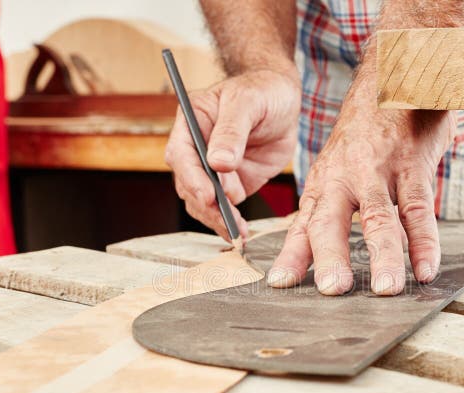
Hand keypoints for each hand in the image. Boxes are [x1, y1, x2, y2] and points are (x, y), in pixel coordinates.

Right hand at [165, 68, 300, 239]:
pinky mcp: (230, 183)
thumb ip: (232, 131)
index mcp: (191, 121)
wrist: (283, 98)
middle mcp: (196, 147)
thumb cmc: (262, 90)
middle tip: (226, 219)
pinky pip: (221, 207)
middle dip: (205, 204)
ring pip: (200, 201)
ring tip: (236, 229)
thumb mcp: (248, 102)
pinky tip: (239, 231)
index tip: (209, 195)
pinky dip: (228, 221)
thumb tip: (219, 163)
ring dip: (215, 217)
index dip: (192, 177)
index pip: (180, 153)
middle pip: (188, 183)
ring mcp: (211, 168)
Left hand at [267, 78, 455, 295]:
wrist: (391, 79)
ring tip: (385, 289)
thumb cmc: (366, 134)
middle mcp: (344, 178)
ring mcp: (378, 171)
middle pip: (331, 221)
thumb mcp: (342, 168)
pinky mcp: (411, 164)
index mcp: (324, 183)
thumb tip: (334, 254)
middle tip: (331, 291)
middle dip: (329, 257)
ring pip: (379, 218)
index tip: (280, 284)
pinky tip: (425, 268)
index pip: (303, 224)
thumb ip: (344, 212)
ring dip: (383, 256)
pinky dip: (425, 241)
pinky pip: (419, 208)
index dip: (292, 254)